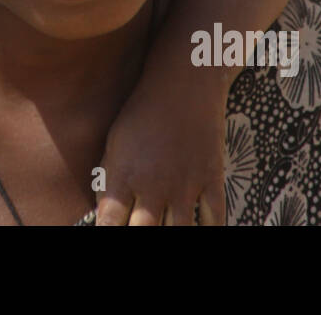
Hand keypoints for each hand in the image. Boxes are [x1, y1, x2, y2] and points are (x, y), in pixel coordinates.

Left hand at [94, 79, 226, 225]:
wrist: (183, 85)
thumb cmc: (142, 112)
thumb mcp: (114, 142)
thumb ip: (110, 180)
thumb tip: (106, 213)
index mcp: (124, 176)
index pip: (109, 223)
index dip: (106, 234)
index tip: (108, 234)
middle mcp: (154, 186)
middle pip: (143, 233)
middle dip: (138, 236)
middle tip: (139, 228)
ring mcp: (186, 185)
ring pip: (179, 232)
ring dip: (170, 233)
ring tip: (164, 227)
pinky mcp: (211, 180)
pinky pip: (214, 219)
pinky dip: (208, 229)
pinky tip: (199, 228)